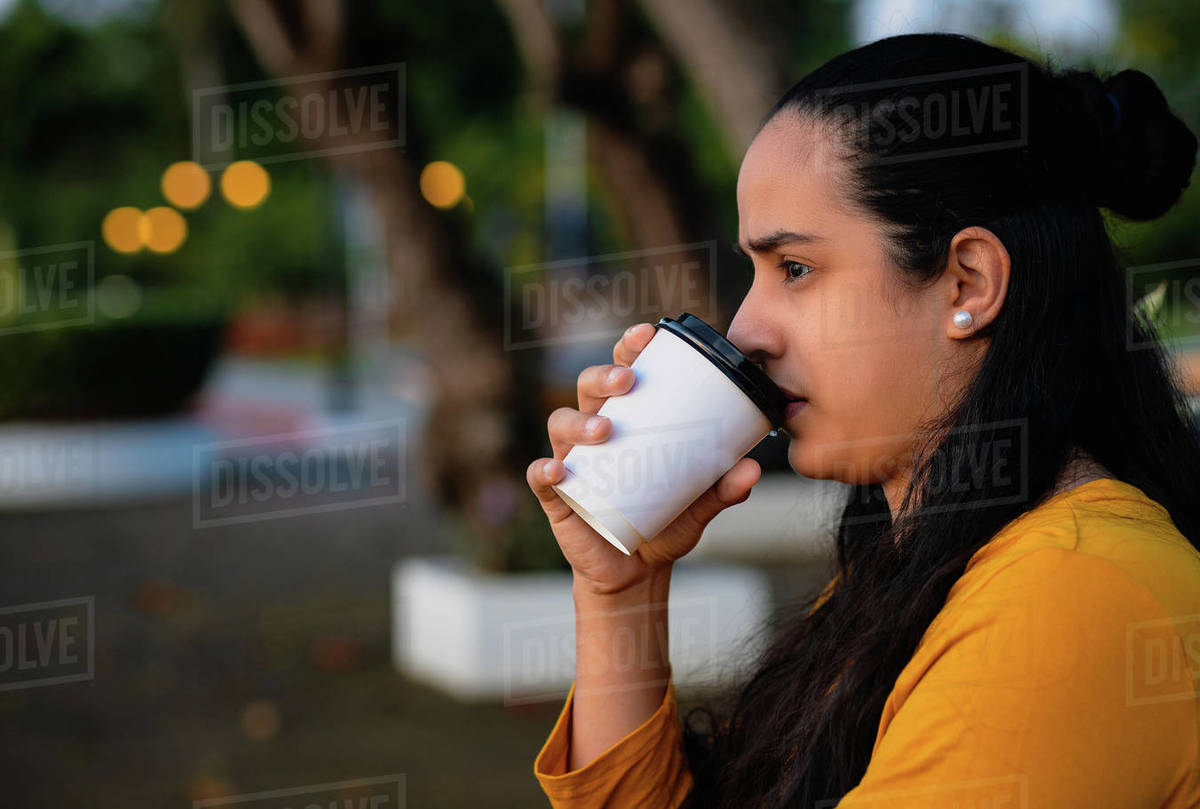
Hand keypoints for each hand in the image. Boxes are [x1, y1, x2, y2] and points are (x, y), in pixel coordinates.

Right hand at [526, 322, 761, 595]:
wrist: (637, 573)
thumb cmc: (664, 523)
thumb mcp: (699, 505)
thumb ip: (724, 488)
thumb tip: (753, 468)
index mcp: (628, 420)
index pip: (623, 371)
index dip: (629, 347)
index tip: (647, 333)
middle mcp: (594, 431)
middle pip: (588, 387)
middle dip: (604, 375)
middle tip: (629, 381)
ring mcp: (572, 461)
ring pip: (560, 423)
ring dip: (579, 421)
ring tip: (605, 430)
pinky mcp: (556, 496)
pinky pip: (541, 477)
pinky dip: (545, 471)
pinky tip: (559, 471)